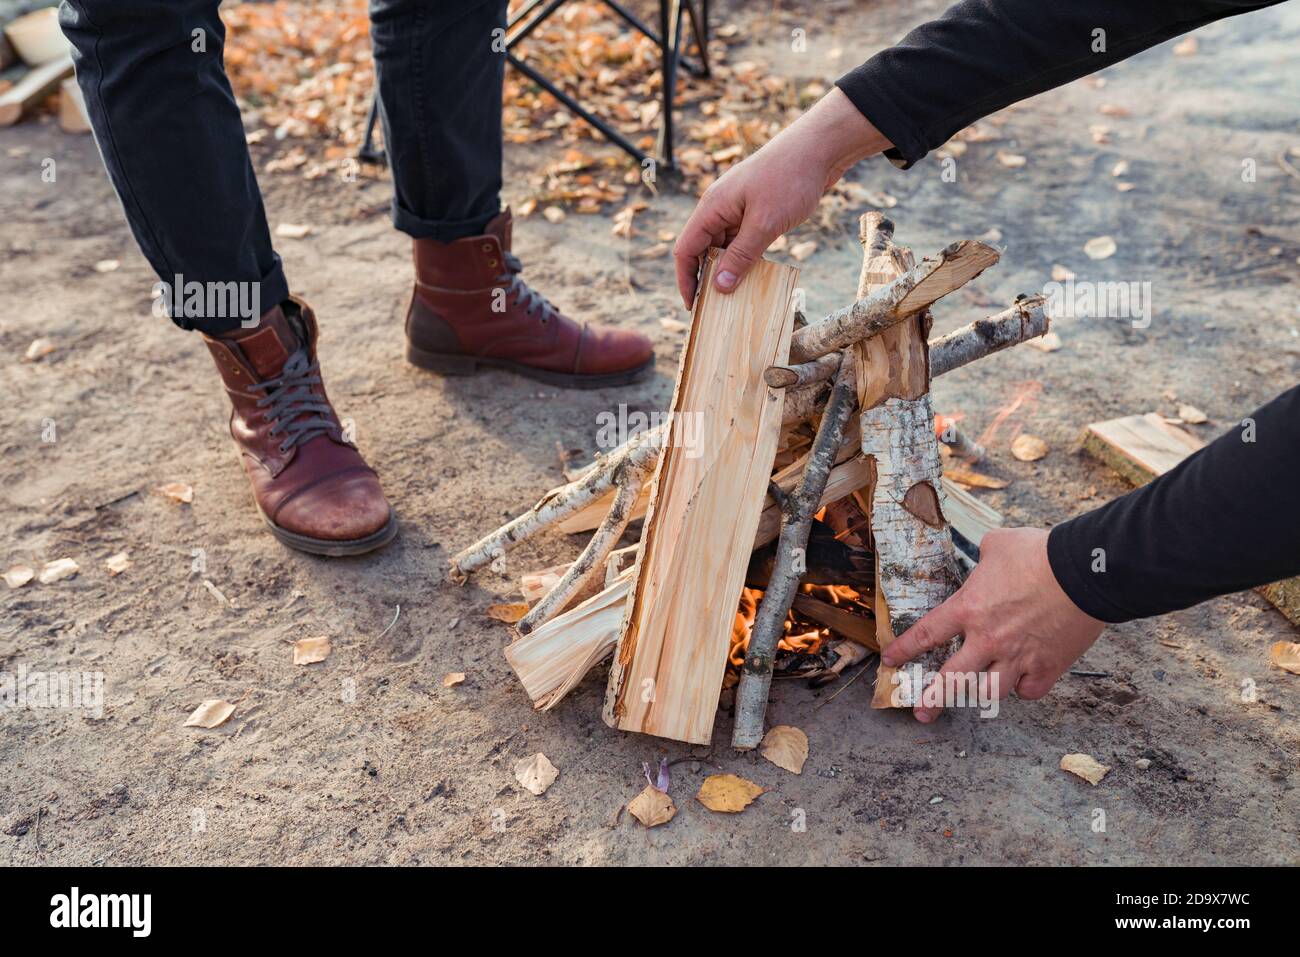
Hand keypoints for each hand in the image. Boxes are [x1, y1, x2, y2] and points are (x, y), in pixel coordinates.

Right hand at [673, 87, 891, 308]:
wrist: (819, 148)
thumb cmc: (790, 179)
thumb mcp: (765, 223)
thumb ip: (741, 256)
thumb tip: (719, 287)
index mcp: (712, 208)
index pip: (686, 249)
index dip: (685, 279)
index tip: (693, 306)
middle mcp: (720, 207)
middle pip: (702, 249)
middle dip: (706, 278)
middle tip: (716, 308)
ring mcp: (738, 208)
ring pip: (723, 245)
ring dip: (727, 269)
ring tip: (734, 297)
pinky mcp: (757, 209)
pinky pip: (742, 239)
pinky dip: (744, 257)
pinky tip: (753, 274)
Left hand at [881, 527, 1106, 721]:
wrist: (1085, 572)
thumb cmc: (1040, 553)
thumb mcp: (999, 544)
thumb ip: (985, 557)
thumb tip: (986, 556)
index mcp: (969, 609)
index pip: (926, 635)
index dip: (904, 650)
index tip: (891, 661)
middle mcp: (988, 639)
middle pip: (951, 679)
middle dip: (932, 699)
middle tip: (922, 711)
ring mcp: (1018, 657)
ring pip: (990, 692)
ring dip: (980, 694)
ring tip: (976, 696)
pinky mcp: (1048, 667)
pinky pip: (1029, 690)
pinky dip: (1024, 688)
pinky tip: (1022, 682)